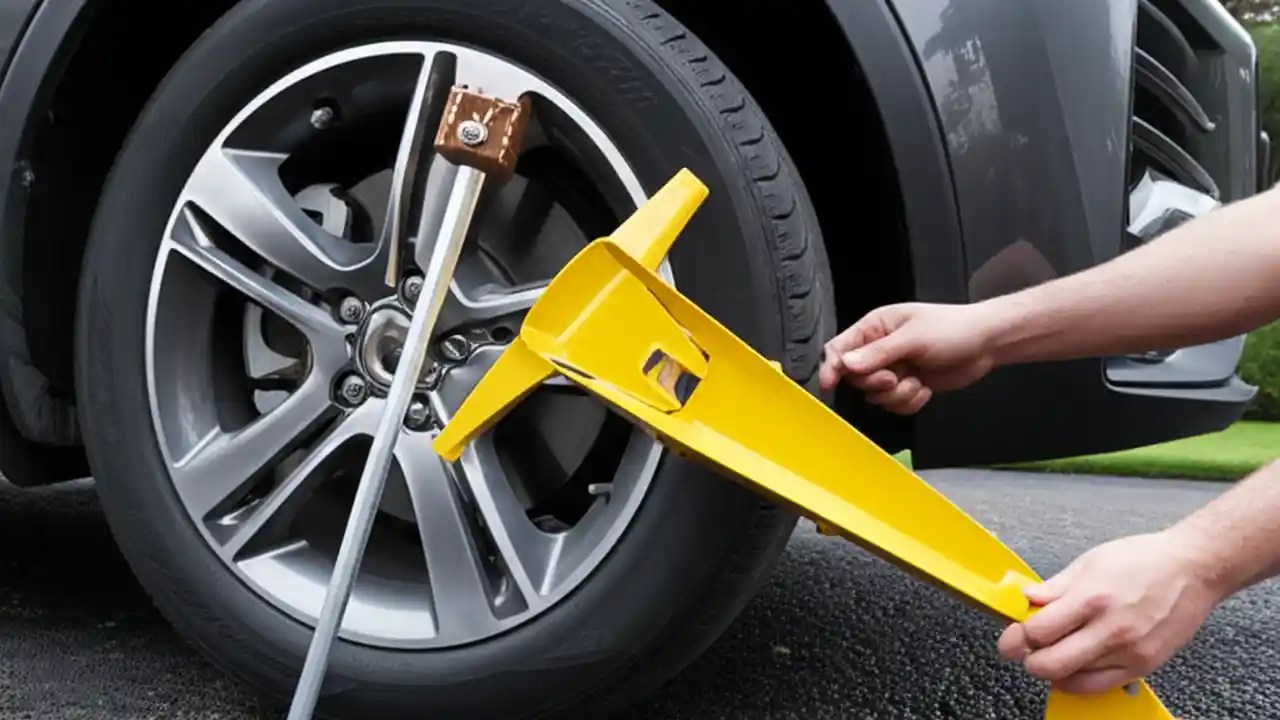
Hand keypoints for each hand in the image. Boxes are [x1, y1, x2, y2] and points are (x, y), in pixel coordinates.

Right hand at [818, 302, 1000, 413]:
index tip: (831, 384)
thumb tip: (847, 364)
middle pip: (856, 378)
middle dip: (877, 383)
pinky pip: (894, 405)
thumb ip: (879, 353)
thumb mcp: (914, 338)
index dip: (832, 367)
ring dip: (896, 395)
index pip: (840, 348)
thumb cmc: (953, 329)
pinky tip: (924, 388)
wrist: (987, 344)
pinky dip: (909, 402)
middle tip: (896, 376)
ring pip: (875, 395)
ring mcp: (893, 369)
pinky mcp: (907, 386)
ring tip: (916, 381)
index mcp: (875, 327)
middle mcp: (879, 349)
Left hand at [997, 530, 1222, 694]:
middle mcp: (1110, 629)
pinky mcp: (1144, 666)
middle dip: (1029, 659)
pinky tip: (1075, 664)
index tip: (1014, 634)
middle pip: (1050, 664)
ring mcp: (1129, 652)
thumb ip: (1054, 587)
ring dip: (1054, 671)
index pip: (1037, 632)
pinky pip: (1099, 686)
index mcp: (1091, 598)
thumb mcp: (1089, 562)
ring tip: (1053, 652)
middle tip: (1025, 649)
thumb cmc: (1144, 560)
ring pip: (1073, 680)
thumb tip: (1026, 599)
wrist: (1194, 570)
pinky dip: (1079, 680)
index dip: (1018, 636)